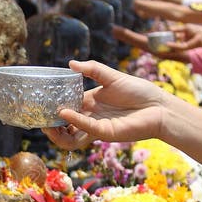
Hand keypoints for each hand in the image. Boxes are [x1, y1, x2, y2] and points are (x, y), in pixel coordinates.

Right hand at [43, 60, 164, 149]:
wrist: (160, 106)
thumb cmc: (139, 91)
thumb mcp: (112, 76)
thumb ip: (92, 70)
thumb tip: (70, 64)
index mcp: (89, 104)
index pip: (65, 109)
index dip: (53, 108)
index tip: (42, 102)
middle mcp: (90, 118)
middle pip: (65, 128)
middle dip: (51, 126)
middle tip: (40, 118)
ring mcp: (97, 127)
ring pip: (71, 138)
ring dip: (58, 134)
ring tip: (48, 124)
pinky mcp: (106, 133)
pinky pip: (85, 129)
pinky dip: (74, 121)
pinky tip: (66, 112)